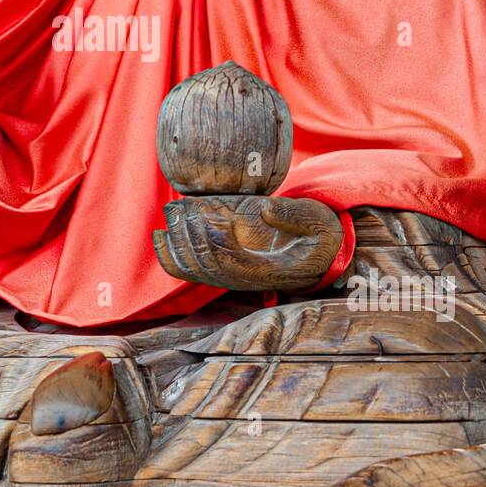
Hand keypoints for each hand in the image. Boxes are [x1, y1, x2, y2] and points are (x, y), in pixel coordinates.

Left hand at [153, 195, 343, 291]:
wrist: (324, 254)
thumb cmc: (321, 236)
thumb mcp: (318, 222)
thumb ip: (294, 215)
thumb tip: (264, 209)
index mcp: (266, 269)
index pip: (228, 260)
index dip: (208, 240)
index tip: (196, 216)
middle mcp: (246, 277)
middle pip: (206, 265)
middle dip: (186, 238)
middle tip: (174, 211)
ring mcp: (235, 275)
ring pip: (196, 270)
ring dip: (176, 246)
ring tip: (166, 220)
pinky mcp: (227, 269)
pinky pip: (194, 270)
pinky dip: (172, 256)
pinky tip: (161, 237)